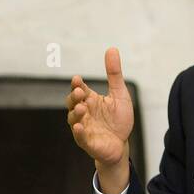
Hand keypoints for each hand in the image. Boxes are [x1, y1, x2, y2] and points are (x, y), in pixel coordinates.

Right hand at [66, 48, 134, 193]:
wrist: (121, 145)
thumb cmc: (119, 120)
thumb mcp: (120, 94)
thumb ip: (114, 74)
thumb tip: (111, 49)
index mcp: (90, 100)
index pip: (79, 89)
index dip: (77, 85)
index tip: (77, 79)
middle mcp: (84, 112)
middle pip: (72, 103)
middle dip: (74, 97)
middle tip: (80, 92)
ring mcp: (84, 127)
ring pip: (74, 119)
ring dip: (76, 113)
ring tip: (83, 108)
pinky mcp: (87, 142)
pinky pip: (80, 137)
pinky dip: (78, 132)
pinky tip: (79, 127)